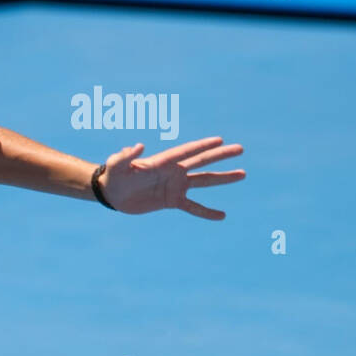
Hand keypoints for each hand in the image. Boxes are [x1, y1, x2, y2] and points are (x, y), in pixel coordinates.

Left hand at [100, 137, 244, 218]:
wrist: (113, 193)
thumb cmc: (114, 174)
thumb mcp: (117, 164)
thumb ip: (127, 155)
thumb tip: (138, 145)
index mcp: (164, 161)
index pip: (187, 152)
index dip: (202, 146)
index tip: (220, 140)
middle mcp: (174, 171)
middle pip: (201, 162)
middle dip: (221, 156)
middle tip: (240, 149)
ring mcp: (175, 186)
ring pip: (204, 181)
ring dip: (222, 178)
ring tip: (242, 174)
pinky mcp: (172, 201)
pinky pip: (193, 207)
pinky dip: (206, 211)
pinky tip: (222, 215)